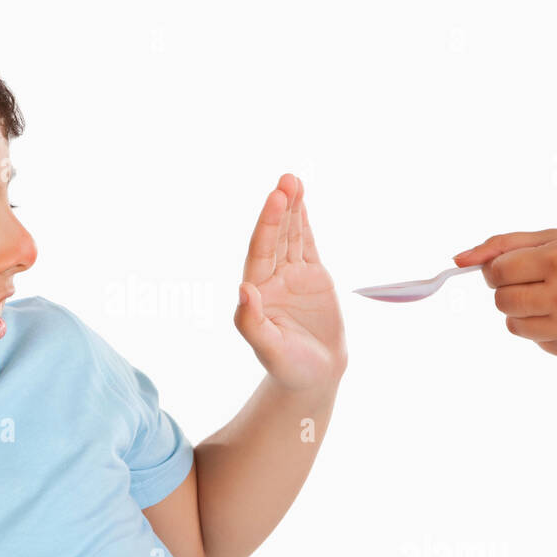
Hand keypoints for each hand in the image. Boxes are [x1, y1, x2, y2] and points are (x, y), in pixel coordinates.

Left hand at [236, 174, 347, 390]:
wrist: (313, 376)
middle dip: (280, 209)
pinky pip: (307, 243)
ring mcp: (291, 275)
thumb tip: (243, 290)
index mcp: (257, 292)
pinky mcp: (312, 276)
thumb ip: (252, 322)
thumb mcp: (269, 349)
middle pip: (275, 237)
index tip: (275, 200)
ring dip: (292, 209)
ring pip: (290, 236)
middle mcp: (271, 279)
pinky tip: (301, 200)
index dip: (267, 225)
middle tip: (286, 181)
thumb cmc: (288, 367)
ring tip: (293, 180)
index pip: (261, 252)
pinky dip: (304, 222)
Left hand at [452, 228, 556, 360]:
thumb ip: (509, 244)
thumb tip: (458, 259)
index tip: (522, 264)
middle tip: (542, 280)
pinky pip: (535, 340)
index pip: (497, 271)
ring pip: (512, 324)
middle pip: (501, 300)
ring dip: (524, 310)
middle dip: (511, 289)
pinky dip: (545, 327)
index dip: (503, 267)